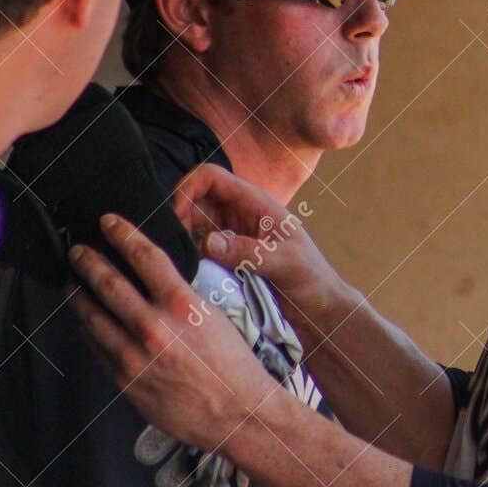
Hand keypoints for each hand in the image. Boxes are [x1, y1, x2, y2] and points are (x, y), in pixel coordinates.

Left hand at [68, 213, 288, 452]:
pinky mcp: (124, 379)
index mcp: (182, 305)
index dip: (123, 234)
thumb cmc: (233, 366)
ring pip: (94, 316)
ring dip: (79, 295)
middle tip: (76, 251)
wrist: (236, 412)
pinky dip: (89, 329)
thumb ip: (180, 299)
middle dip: (88, 262)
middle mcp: (153, 326)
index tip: (108, 222)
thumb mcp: (214, 318)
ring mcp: (134, 354)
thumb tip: (154, 282)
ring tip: (72, 284)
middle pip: (108, 283)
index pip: (145, 256)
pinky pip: (98, 347)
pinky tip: (87, 321)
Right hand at [172, 163, 360, 338]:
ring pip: (192, 225)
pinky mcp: (226, 258)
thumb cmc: (311, 279)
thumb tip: (208, 242)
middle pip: (194, 199)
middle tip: (167, 245)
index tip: (174, 216)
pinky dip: (186, 255)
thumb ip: (249, 252)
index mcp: (256, 203)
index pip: (211, 177)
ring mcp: (232, 235)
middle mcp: (240, 214)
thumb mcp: (285, 263)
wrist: (319, 308)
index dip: (187, 187)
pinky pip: (198, 249)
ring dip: (179, 237)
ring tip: (171, 260)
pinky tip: (181, 271)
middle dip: (177, 215)